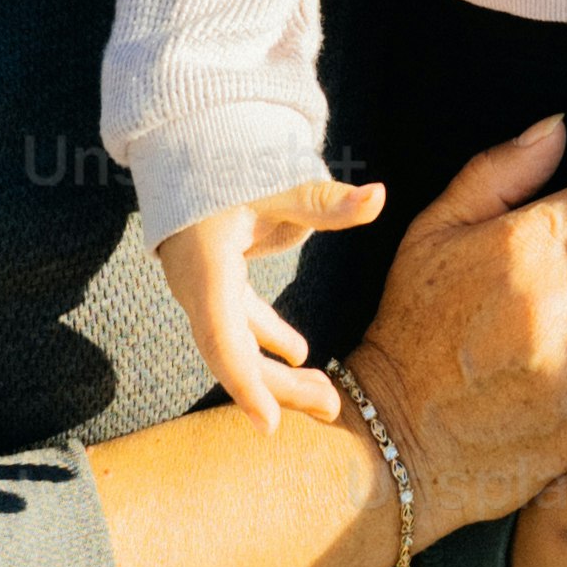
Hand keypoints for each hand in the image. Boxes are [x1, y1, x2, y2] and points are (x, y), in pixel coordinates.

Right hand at [154, 180, 385, 431]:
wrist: (187, 141)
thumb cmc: (231, 158)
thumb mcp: (280, 180)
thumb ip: (326, 198)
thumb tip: (379, 196)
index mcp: (205, 262)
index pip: (221, 332)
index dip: (244, 381)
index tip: (268, 425)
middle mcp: (195, 283)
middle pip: (232, 351)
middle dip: (277, 388)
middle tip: (330, 408)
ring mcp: (200, 286)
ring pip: (235, 345)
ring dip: (276, 373)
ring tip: (326, 397)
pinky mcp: (212, 282)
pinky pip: (238, 326)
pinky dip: (268, 343)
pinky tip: (301, 358)